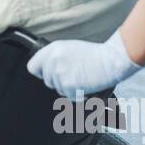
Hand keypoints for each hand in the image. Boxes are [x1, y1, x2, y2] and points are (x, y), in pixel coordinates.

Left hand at [26, 31, 142, 100]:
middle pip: (47, 81)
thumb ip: (56, 58)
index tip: (48, 74)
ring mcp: (60, 73)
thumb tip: (47, 69)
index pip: (32, 67)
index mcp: (52, 49)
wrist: (111, 60)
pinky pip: (69, 96)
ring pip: (58, 90)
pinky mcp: (68, 85)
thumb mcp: (70, 48)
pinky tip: (86, 84)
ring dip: (70, 88)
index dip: (41, 72)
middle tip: (74, 75)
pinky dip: (78, 94)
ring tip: (82, 78)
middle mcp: (53, 60)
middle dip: (59, 82)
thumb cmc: (95, 54)